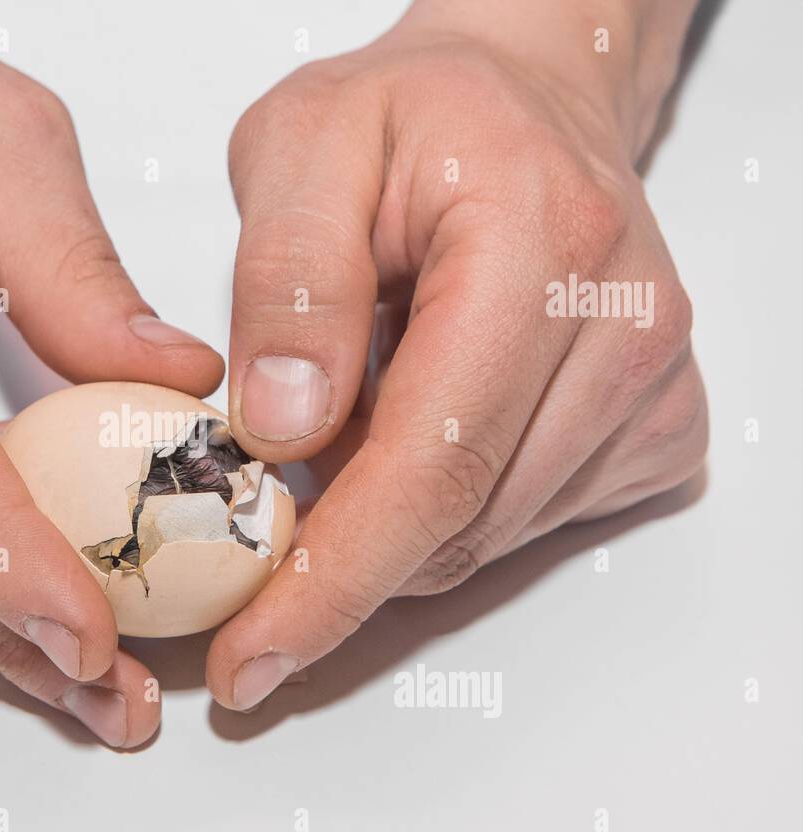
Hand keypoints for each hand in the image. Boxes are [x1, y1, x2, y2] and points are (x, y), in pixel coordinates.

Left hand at [209, 0, 706, 708]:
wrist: (523, 106)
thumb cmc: (413, 117)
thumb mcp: (304, 147)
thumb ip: (290, 280)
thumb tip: (284, 424)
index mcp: (539, 247)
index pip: (432, 464)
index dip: (331, 580)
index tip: (251, 657)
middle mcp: (624, 328)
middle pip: (458, 524)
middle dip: (335, 560)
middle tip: (246, 526)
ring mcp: (651, 388)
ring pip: (483, 539)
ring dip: (384, 522)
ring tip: (344, 416)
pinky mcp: (653, 428)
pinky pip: (520, 525)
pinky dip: (440, 510)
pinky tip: (416, 423)